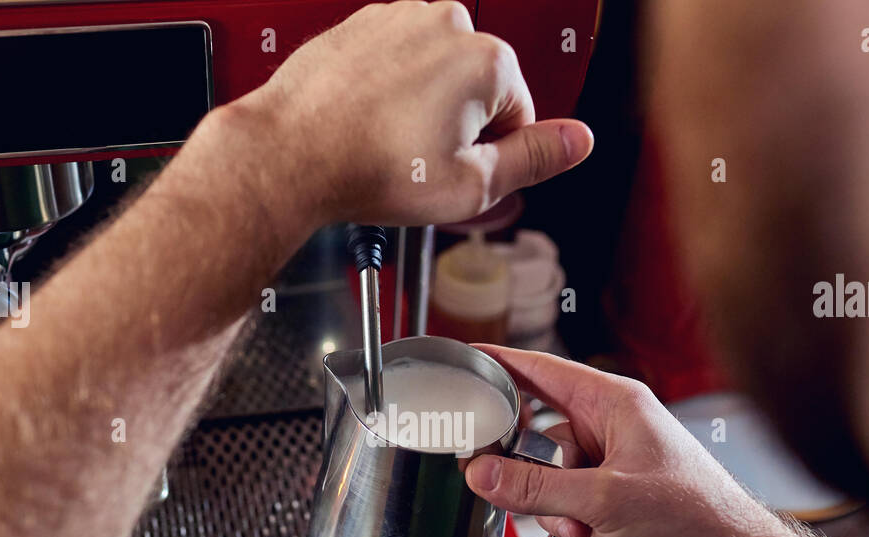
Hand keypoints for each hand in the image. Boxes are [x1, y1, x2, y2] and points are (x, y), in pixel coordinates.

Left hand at [225, 1, 593, 225]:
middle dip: (456, 128)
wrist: (290, 154)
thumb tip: (578, 141)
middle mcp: (447, 23)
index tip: (456, 171)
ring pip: (433, 75)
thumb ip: (535, 158)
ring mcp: (399, 18)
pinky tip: (366, 125)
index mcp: (487, 59)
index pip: (518, 116)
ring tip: (388, 147)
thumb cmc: (371, 170)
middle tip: (418, 164)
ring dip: (420, 109)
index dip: (490, 156)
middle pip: (476, 90)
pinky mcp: (361, 25)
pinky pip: (392, 64)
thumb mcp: (473, 185)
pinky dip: (385, 93)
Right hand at [464, 346, 868, 536]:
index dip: (500, 367)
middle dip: (529, 480)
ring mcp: (607, 475)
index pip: (543, 373)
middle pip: (535, 444)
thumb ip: (537, 488)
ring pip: (545, 491)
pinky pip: (559, 528)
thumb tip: (477, 473)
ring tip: (579, 536)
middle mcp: (609, 433)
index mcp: (613, 405)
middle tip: (525, 499)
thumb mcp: (604, 499)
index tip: (462, 363)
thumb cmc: (692, 514)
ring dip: (550, 521)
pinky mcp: (607, 514)